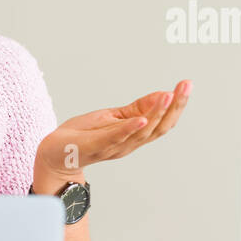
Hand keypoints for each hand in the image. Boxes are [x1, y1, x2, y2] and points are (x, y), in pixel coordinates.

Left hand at [34, 80, 192, 182]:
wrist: (54, 155)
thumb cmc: (83, 136)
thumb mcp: (113, 117)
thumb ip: (136, 109)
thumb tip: (163, 95)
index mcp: (133, 137)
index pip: (162, 122)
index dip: (177, 105)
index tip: (186, 85)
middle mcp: (127, 145)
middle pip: (158, 128)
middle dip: (174, 107)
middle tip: (186, 87)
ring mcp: (112, 147)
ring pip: (140, 133)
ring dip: (156, 114)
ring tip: (168, 97)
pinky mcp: (94, 146)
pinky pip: (114, 138)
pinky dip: (129, 129)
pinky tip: (140, 119)